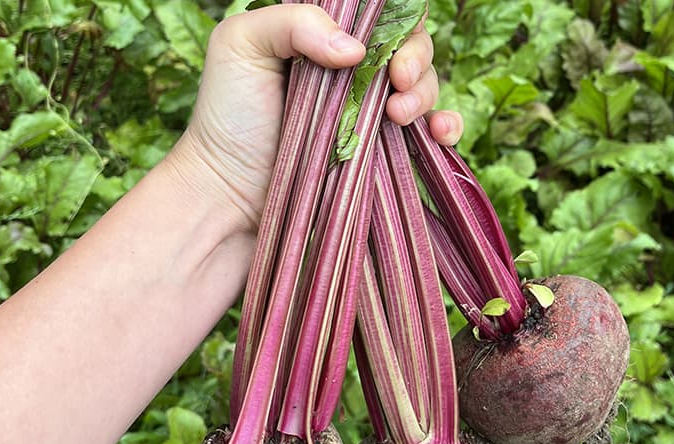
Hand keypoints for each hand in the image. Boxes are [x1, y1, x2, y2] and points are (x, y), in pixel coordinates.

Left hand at [166, 4, 461, 232]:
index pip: (379, 12)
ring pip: (425, 85)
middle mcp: (353, 72)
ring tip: (401, 117)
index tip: (384, 47)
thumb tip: (357, 48)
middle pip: (410, 45)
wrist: (228, 196)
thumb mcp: (241, 45)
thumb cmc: (226, 118)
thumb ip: (294, 21)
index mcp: (323, 37)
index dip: (395, 20)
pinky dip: (447, 128)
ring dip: (426, 93)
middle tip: (397, 83)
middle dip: (415, 58)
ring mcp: (371, 114)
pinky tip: (440, 134)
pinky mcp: (382, 154)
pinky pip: (431, 134)